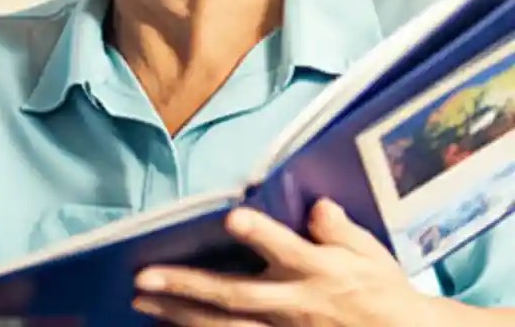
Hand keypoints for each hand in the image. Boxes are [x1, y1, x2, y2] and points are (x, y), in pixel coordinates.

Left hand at [131, 198, 438, 325]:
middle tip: (144, 275)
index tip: (233, 216)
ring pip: (225, 325)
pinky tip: (166, 323)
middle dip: (189, 285)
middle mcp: (295, 302)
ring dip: (180, 313)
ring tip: (140, 298)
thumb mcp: (369, 254)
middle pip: (237, 295)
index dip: (261, 234)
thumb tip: (317, 206)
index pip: (287, 248)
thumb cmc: (381, 289)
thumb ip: (339, 231)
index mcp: (319, 270)